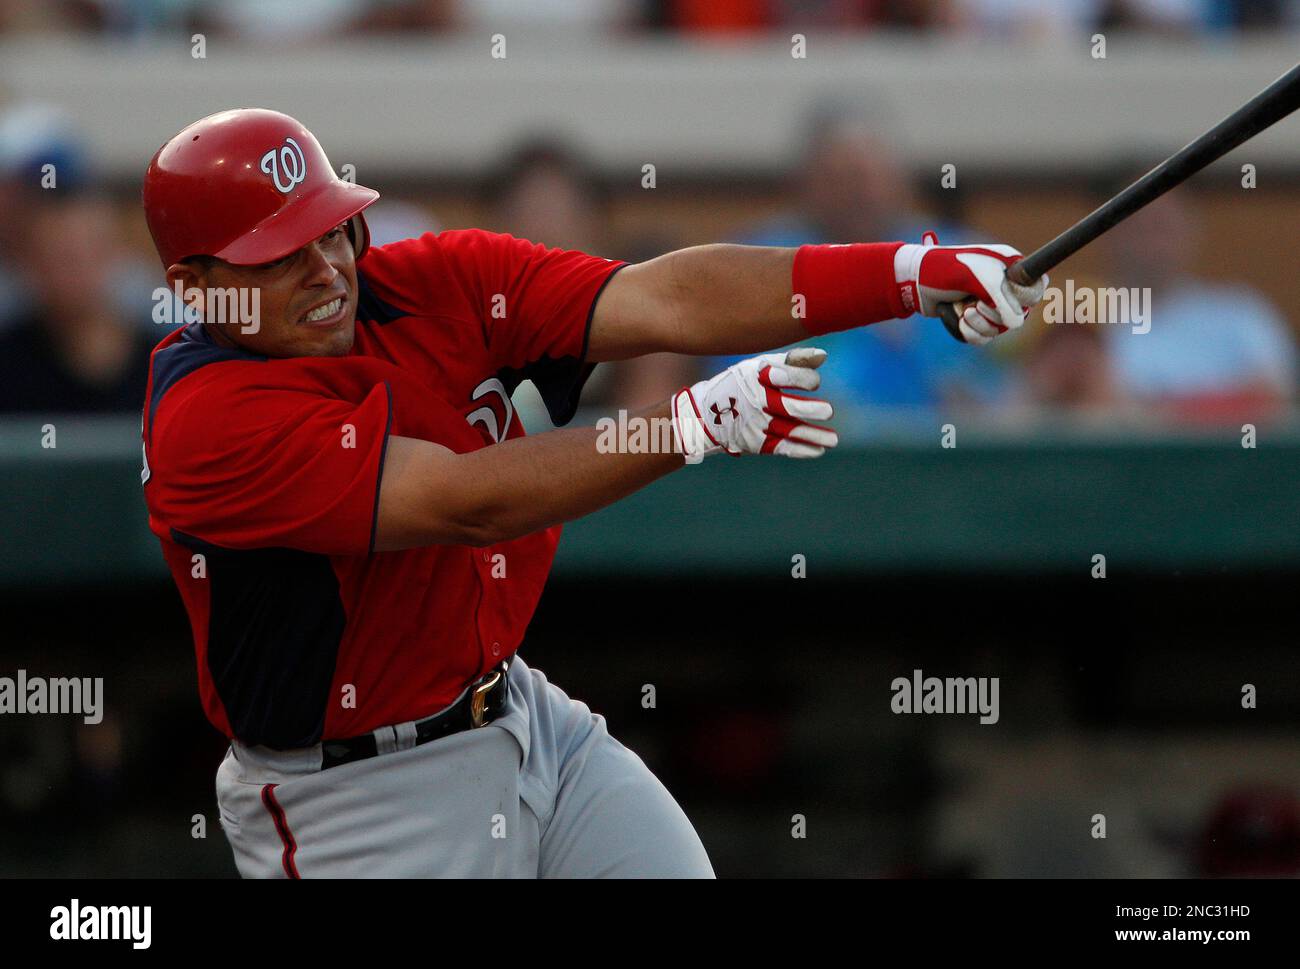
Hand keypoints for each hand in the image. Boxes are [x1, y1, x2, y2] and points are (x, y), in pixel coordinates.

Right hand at [671, 347, 837, 462]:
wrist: (705, 413)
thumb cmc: (742, 383)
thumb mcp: (760, 366)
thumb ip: (793, 361)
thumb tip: (823, 356)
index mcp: (757, 376)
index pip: (784, 376)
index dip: (802, 378)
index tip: (814, 384)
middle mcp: (756, 401)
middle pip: (788, 407)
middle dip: (810, 410)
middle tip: (829, 411)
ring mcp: (756, 424)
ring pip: (789, 431)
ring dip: (813, 436)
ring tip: (833, 440)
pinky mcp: (755, 442)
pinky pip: (782, 448)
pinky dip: (801, 450)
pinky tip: (819, 450)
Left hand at [895, 232, 1047, 344]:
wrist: (913, 280)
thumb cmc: (944, 270)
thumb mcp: (977, 279)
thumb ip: (1001, 300)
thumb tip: (1016, 325)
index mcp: (1009, 268)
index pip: (1036, 288)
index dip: (1027, 298)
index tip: (1010, 299)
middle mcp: (1002, 287)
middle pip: (1019, 315)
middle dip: (994, 315)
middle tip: (976, 304)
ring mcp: (988, 305)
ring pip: (999, 329)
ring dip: (979, 325)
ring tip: (963, 311)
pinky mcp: (973, 320)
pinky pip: (982, 337)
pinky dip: (969, 332)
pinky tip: (958, 319)